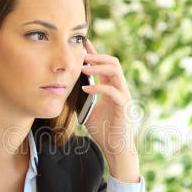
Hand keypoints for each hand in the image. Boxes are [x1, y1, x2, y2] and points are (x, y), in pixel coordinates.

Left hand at [80, 39, 139, 181]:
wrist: (115, 148)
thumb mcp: (88, 110)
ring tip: (83, 68)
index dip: (94, 53)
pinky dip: (98, 87)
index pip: (104, 65)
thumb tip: (67, 89)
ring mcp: (123, 96)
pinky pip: (112, 91)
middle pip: (113, 62)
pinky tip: (85, 89)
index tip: (82, 44)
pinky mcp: (123, 106)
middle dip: (97, 56)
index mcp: (112, 88)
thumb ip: (82, 98)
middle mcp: (120, 88)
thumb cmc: (103, 130)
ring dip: (98, 67)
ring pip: (115, 71)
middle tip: (81, 55)